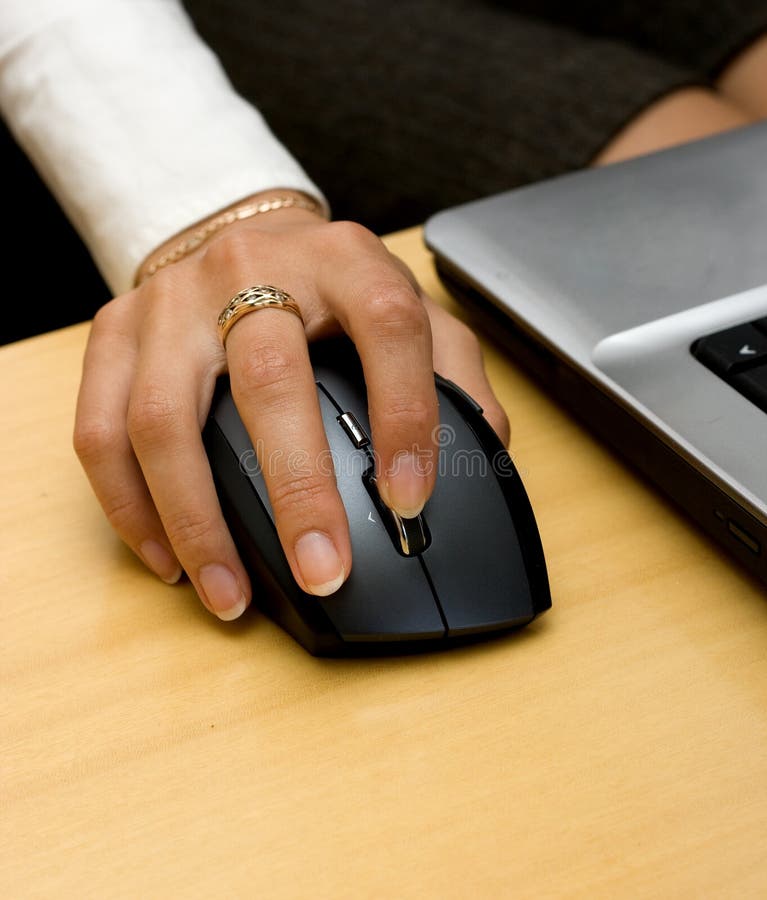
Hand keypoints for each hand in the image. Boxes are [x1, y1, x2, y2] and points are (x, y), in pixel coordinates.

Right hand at [73, 198, 509, 620]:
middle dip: (297, 490)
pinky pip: (99, 428)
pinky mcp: (116, 330)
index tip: (411, 501)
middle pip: (267, 380)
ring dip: (195, 519)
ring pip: (162, 416)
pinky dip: (130, 506)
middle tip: (323, 572)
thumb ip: (450, 371)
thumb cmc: (328, 286)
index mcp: (343, 259)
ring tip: (229, 594)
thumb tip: (481, 455)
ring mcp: (172, 300)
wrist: (240, 237)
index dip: (405, 415)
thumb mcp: (404, 306)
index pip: (388, 327)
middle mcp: (251, 269)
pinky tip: (169, 558)